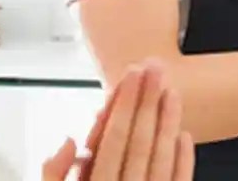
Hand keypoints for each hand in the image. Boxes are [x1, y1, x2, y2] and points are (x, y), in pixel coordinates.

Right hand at [41, 60, 193, 180]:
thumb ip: (53, 175)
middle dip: (147, 102)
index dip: (123, 105)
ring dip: (167, 122)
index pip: (112, 140)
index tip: (132, 74)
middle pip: (138, 142)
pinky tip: (184, 136)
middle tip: (155, 67)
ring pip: (161, 158)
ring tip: (172, 91)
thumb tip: (68, 141)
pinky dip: (182, 160)